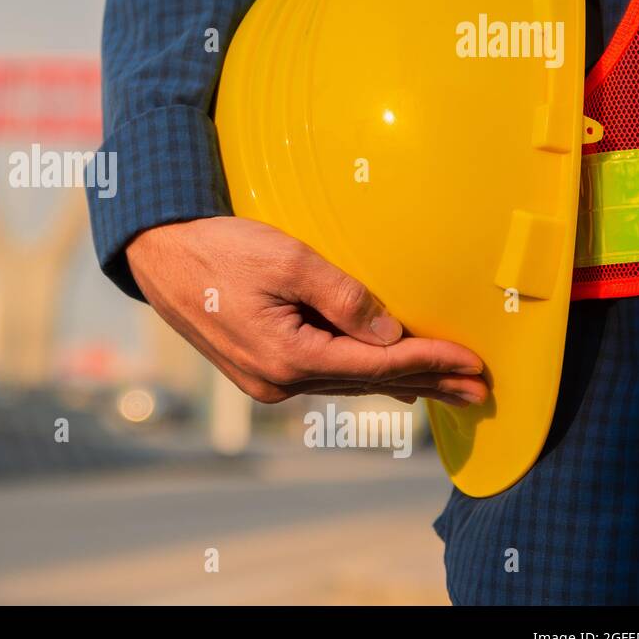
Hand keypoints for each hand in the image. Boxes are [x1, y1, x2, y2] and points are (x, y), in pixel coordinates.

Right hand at [125, 216, 487, 405]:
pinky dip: (362, 375)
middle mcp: (278, 381)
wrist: (158, 253)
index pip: (377, 365)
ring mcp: (265, 381)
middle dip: (428, 383)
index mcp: (288, 357)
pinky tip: (388, 382)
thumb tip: (390, 337)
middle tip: (480, 390)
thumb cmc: (219, 247)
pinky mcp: (257, 369)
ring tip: (448, 389)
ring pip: (347, 383)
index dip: (431, 363)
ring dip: (400, 383)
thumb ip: (344, 298)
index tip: (475, 363)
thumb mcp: (287, 259)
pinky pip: (324, 375)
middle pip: (368, 384)